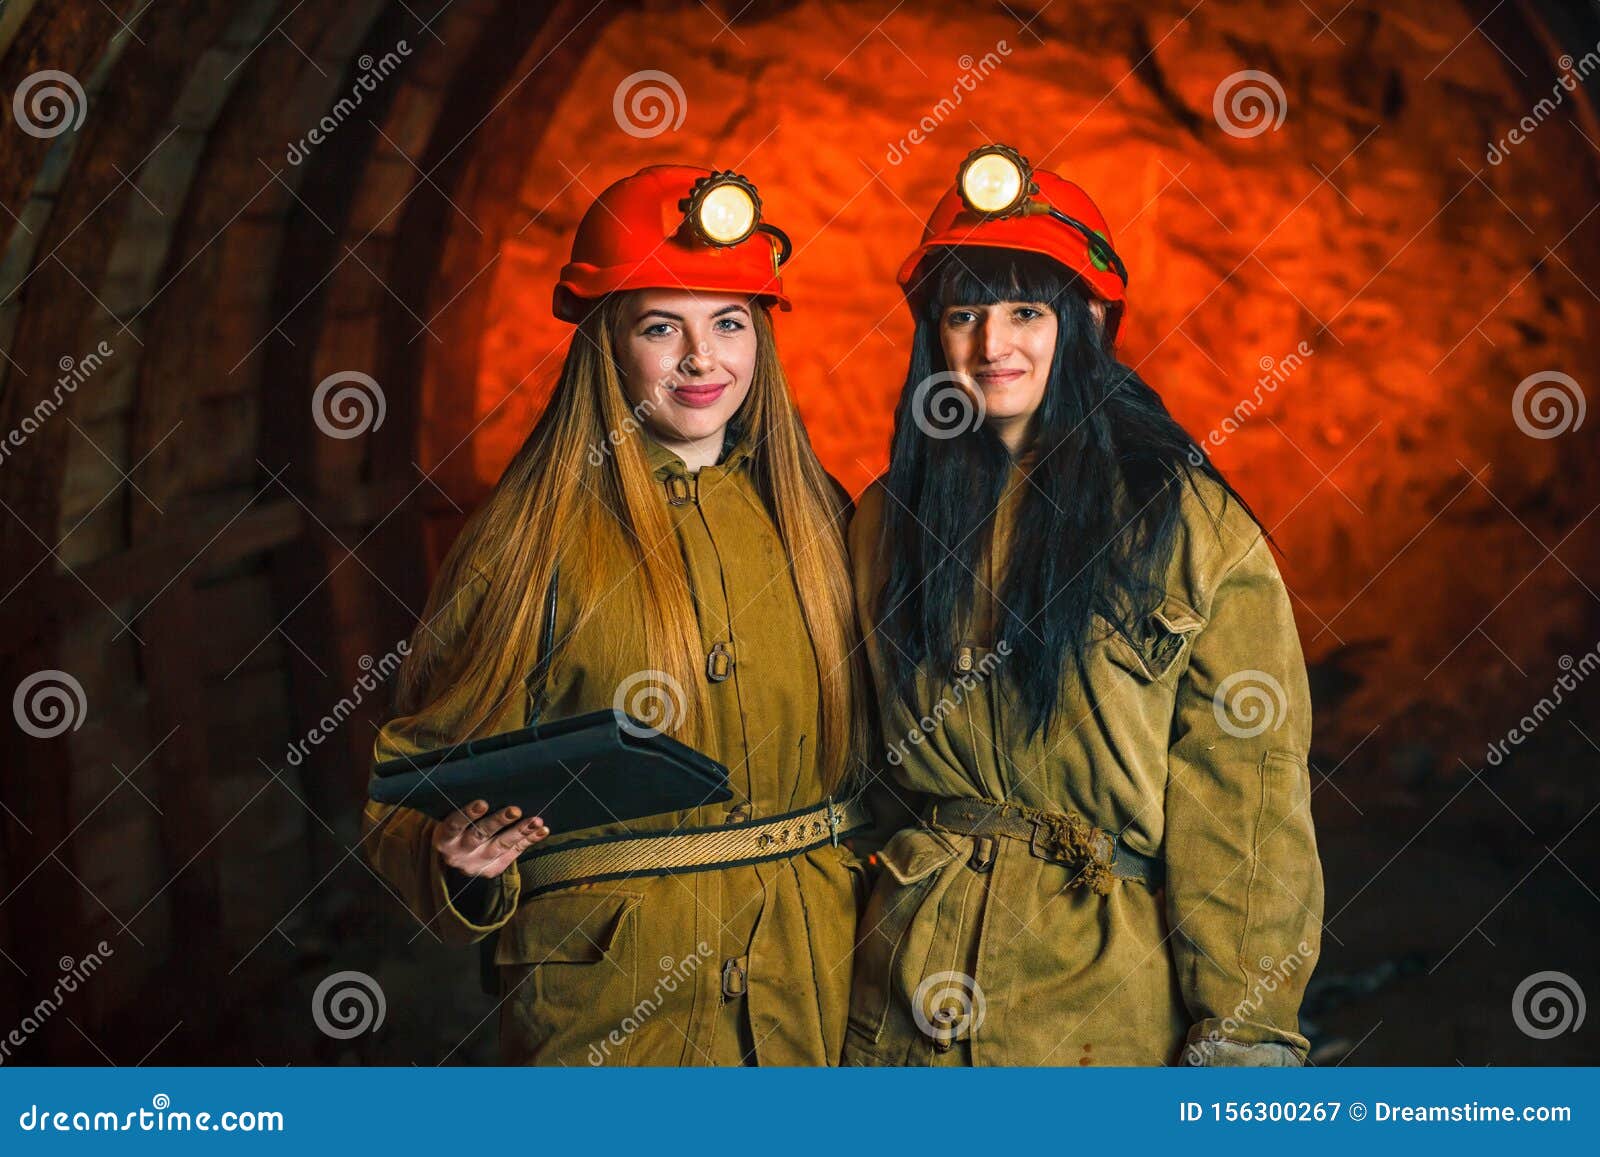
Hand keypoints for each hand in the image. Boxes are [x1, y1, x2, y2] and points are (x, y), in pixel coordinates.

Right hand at [433, 800, 549, 878]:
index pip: (455, 824)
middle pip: (479, 836)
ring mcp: (474, 865)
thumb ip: (465, 803)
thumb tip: (488, 775)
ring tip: (535, 821)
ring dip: (519, 832)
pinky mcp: (490, 871)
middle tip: (515, 810)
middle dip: (498, 822)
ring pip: (499, 847)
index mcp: (444, 838)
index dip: (468, 814)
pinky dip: (528, 841)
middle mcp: (457, 854)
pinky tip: (542, 831)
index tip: (483, 803)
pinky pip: (512, 854)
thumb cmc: (456, 826)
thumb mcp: (451, 816)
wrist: (453, 855)